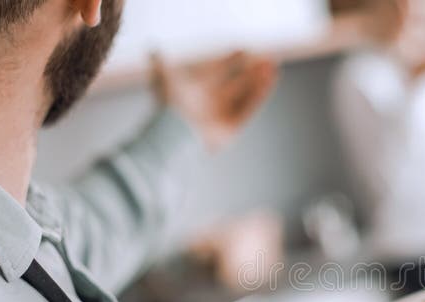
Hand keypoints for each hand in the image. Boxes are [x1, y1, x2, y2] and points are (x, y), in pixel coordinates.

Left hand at [151, 52, 276, 150]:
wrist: (174, 130)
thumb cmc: (170, 105)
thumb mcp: (164, 79)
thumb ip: (160, 63)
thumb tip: (152, 47)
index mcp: (201, 91)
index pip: (220, 71)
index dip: (231, 60)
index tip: (243, 49)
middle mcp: (214, 103)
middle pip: (237, 84)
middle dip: (251, 72)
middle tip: (265, 59)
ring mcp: (224, 116)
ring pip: (246, 95)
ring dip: (259, 82)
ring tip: (271, 68)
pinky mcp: (231, 129)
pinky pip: (248, 110)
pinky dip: (259, 96)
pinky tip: (268, 81)